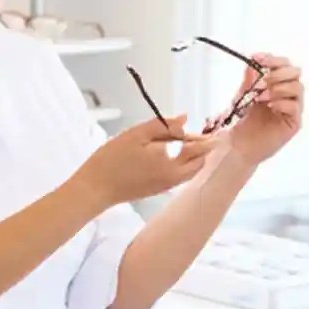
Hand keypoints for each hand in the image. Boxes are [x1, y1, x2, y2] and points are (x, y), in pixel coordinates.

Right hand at [73, 116, 217, 207]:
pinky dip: (183, 163)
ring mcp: (166, 187)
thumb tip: (185, 119)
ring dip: (194, 156)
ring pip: (190, 171)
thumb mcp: (137, 135)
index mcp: (172, 166)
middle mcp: (174, 179)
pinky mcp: (157, 190)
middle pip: (199, 164)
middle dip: (204, 149)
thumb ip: (164, 125)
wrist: (95, 188)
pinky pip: (179, 176)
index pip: (199, 150)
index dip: (206, 137)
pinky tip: (173, 152)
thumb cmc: (113, 159)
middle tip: (202, 132)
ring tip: (187, 139)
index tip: (213, 127)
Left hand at [226, 53, 302, 164]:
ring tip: (260, 96)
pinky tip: (270, 107)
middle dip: (278, 73)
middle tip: (261, 82)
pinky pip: (295, 107)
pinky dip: (282, 103)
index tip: (258, 60)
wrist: (238, 144)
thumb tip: (254, 59)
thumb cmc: (241, 120)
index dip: (274, 59)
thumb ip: (250, 77)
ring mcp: (293, 108)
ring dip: (279, 88)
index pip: (284, 64)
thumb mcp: (243, 93)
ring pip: (298, 88)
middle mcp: (288, 94)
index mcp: (277, 83)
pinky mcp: (294, 123)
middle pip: (295, 72)